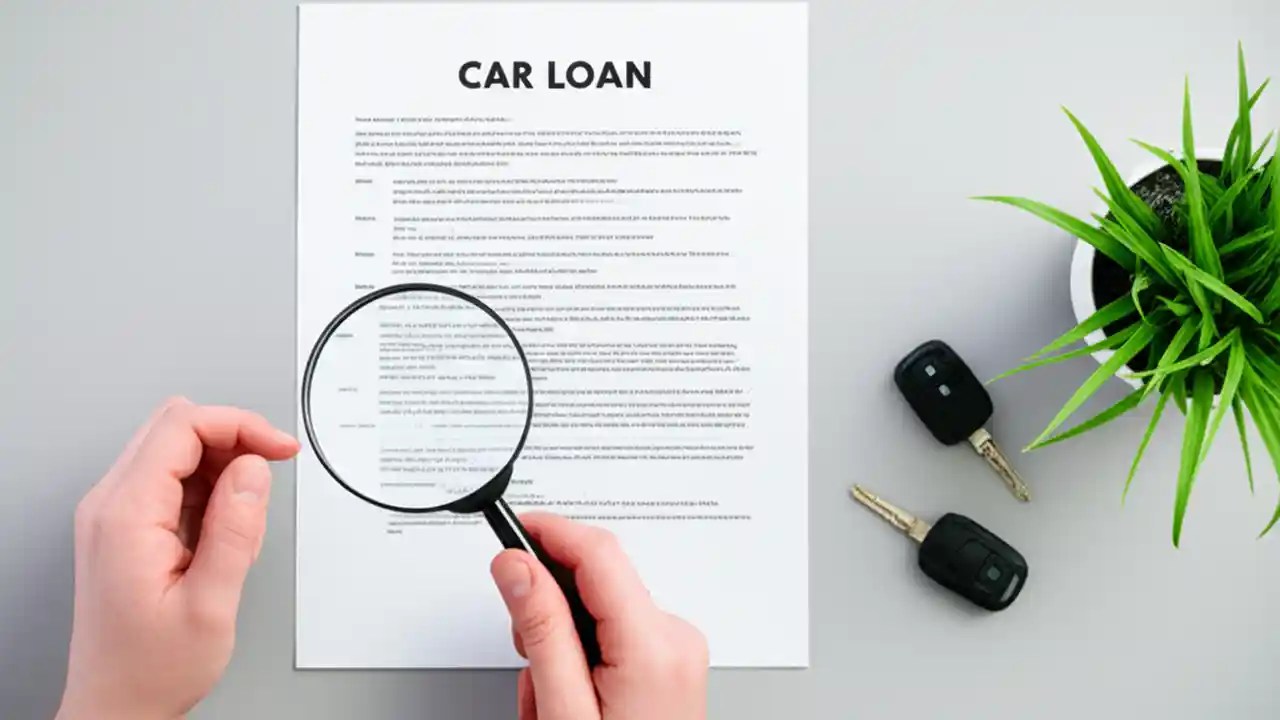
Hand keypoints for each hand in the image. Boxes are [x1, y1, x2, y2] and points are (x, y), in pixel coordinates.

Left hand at [57, 398, 299, 719]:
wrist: (116, 706)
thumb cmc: (152, 668)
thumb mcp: (211, 604)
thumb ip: (236, 530)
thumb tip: (254, 470)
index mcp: (126, 516)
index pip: (182, 427)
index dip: (240, 426)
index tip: (280, 449)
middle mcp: (111, 506)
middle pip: (176, 427)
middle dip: (234, 439)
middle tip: (271, 470)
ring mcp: (115, 514)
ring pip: (176, 449)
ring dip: (224, 468)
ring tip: (243, 527)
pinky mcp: (126, 526)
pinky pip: (172, 480)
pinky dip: (210, 490)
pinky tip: (224, 534)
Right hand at [490, 514, 708, 719]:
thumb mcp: (562, 710)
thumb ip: (539, 630)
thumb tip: (517, 566)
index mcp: (654, 646)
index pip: (599, 553)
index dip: (548, 532)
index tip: (510, 532)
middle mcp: (675, 638)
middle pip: (594, 582)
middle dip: (547, 612)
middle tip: (528, 664)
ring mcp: (676, 651)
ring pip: (596, 611)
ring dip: (560, 644)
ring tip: (552, 703)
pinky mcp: (668, 662)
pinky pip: (611, 635)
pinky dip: (581, 658)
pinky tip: (573, 700)